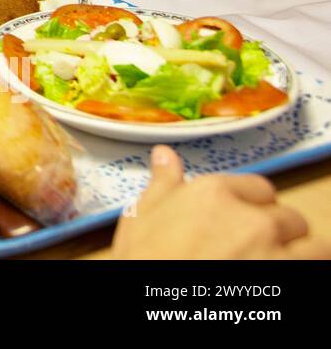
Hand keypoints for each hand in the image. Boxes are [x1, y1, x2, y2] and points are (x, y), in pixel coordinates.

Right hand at [111, 145, 330, 258]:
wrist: (156, 301)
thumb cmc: (145, 259)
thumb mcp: (143, 215)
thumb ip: (163, 183)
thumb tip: (164, 157)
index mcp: (214, 193)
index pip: (257, 188)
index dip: (251, 205)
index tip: (242, 217)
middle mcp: (250, 218)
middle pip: (287, 216)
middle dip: (277, 229)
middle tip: (257, 245)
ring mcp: (273, 251)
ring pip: (313, 244)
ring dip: (302, 251)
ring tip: (282, 259)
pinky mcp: (287, 275)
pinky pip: (317, 264)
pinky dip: (307, 265)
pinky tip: (285, 270)